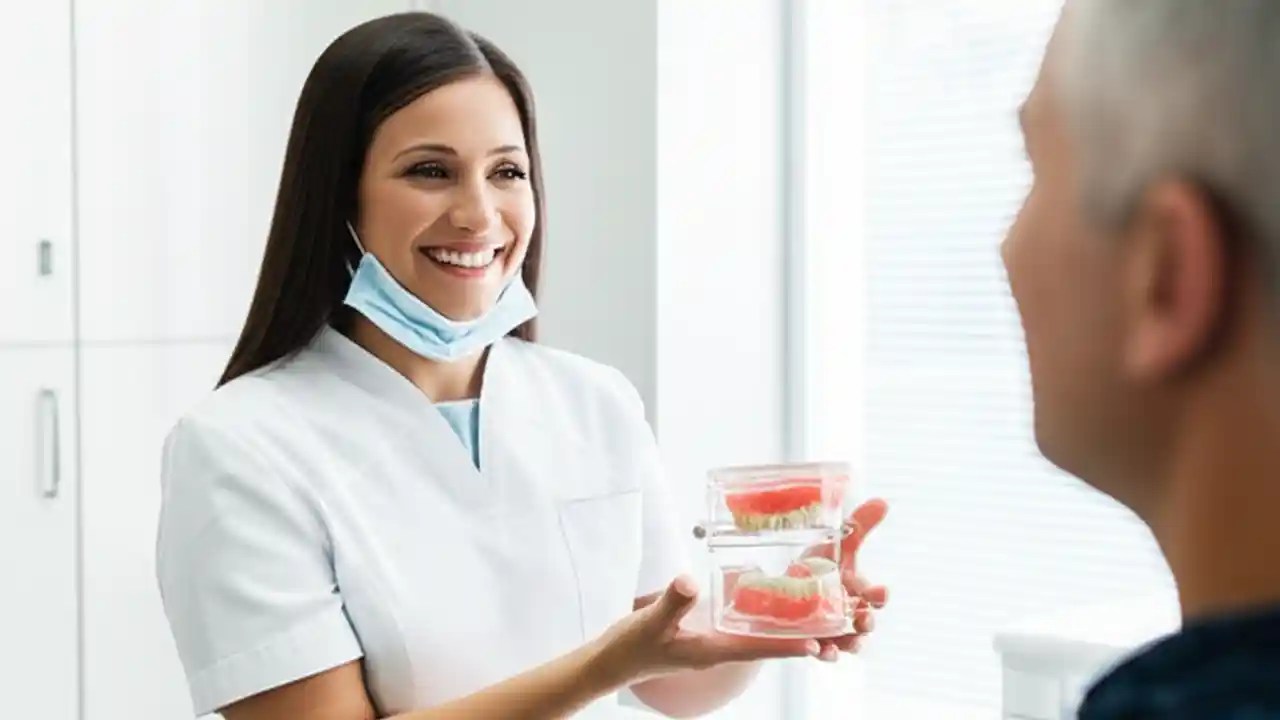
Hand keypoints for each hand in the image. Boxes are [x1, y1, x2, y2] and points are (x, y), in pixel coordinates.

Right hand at [593, 575, 820, 684]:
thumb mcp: (650, 622)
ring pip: (761, 635)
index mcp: (713, 651)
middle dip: (800, 635)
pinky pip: (745, 626)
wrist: (612, 661)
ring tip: (822, 612)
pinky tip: (779, 601)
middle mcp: (722, 648)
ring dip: (789, 626)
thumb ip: (672, 602)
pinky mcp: (710, 632)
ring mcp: (717, 641)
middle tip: (834, 624)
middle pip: (769, 643)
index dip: (788, 645)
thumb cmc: (630, 647)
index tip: (819, 642)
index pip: (758, 649)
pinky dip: (765, 616)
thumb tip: (692, 581)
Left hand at [805, 498, 889, 661]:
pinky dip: (823, 653)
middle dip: (867, 623)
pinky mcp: (813, 644)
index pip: (873, 596)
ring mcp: (833, 633)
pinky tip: (817, 649)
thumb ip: (858, 526)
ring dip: (849, 644)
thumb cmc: (816, 569)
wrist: (783, 592)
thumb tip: (883, 501)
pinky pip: (821, 653)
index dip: (878, 595)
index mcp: (857, 591)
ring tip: (844, 643)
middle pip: (865, 624)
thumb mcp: (834, 546)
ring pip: (847, 643)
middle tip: (863, 620)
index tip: (879, 592)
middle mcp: (849, 616)